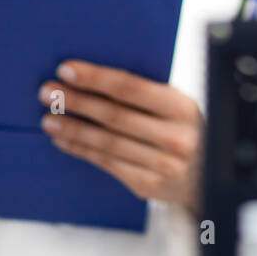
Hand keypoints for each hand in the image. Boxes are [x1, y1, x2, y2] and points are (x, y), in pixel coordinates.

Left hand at [38, 60, 203, 213]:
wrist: (209, 174)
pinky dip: (82, 150)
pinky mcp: (149, 185)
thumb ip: (146, 93)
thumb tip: (92, 75)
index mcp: (182, 106)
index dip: (95, 78)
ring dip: (73, 129)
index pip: (131, 88)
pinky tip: (64, 140)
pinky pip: (107, 164)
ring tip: (48, 118)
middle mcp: (176, 136)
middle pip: (114, 115)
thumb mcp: (176, 106)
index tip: (66, 69)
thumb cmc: (182, 129)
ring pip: (107, 142)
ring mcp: (164, 164)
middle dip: (76, 102)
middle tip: (47, 92)